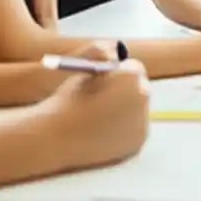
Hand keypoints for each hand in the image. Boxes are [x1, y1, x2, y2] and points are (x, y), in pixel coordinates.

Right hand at [39, 52, 149, 169]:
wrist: (57, 137)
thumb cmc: (67, 102)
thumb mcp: (84, 73)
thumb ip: (103, 65)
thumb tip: (114, 58)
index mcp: (130, 75)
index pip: (134, 67)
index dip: (120, 72)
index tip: (111, 77)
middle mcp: (143, 96)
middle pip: (141, 88)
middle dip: (128, 90)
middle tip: (110, 96)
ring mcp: (143, 121)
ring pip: (138, 112)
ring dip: (126, 111)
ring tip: (99, 119)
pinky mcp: (138, 142)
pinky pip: (133, 131)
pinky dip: (123, 131)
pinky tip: (102, 134)